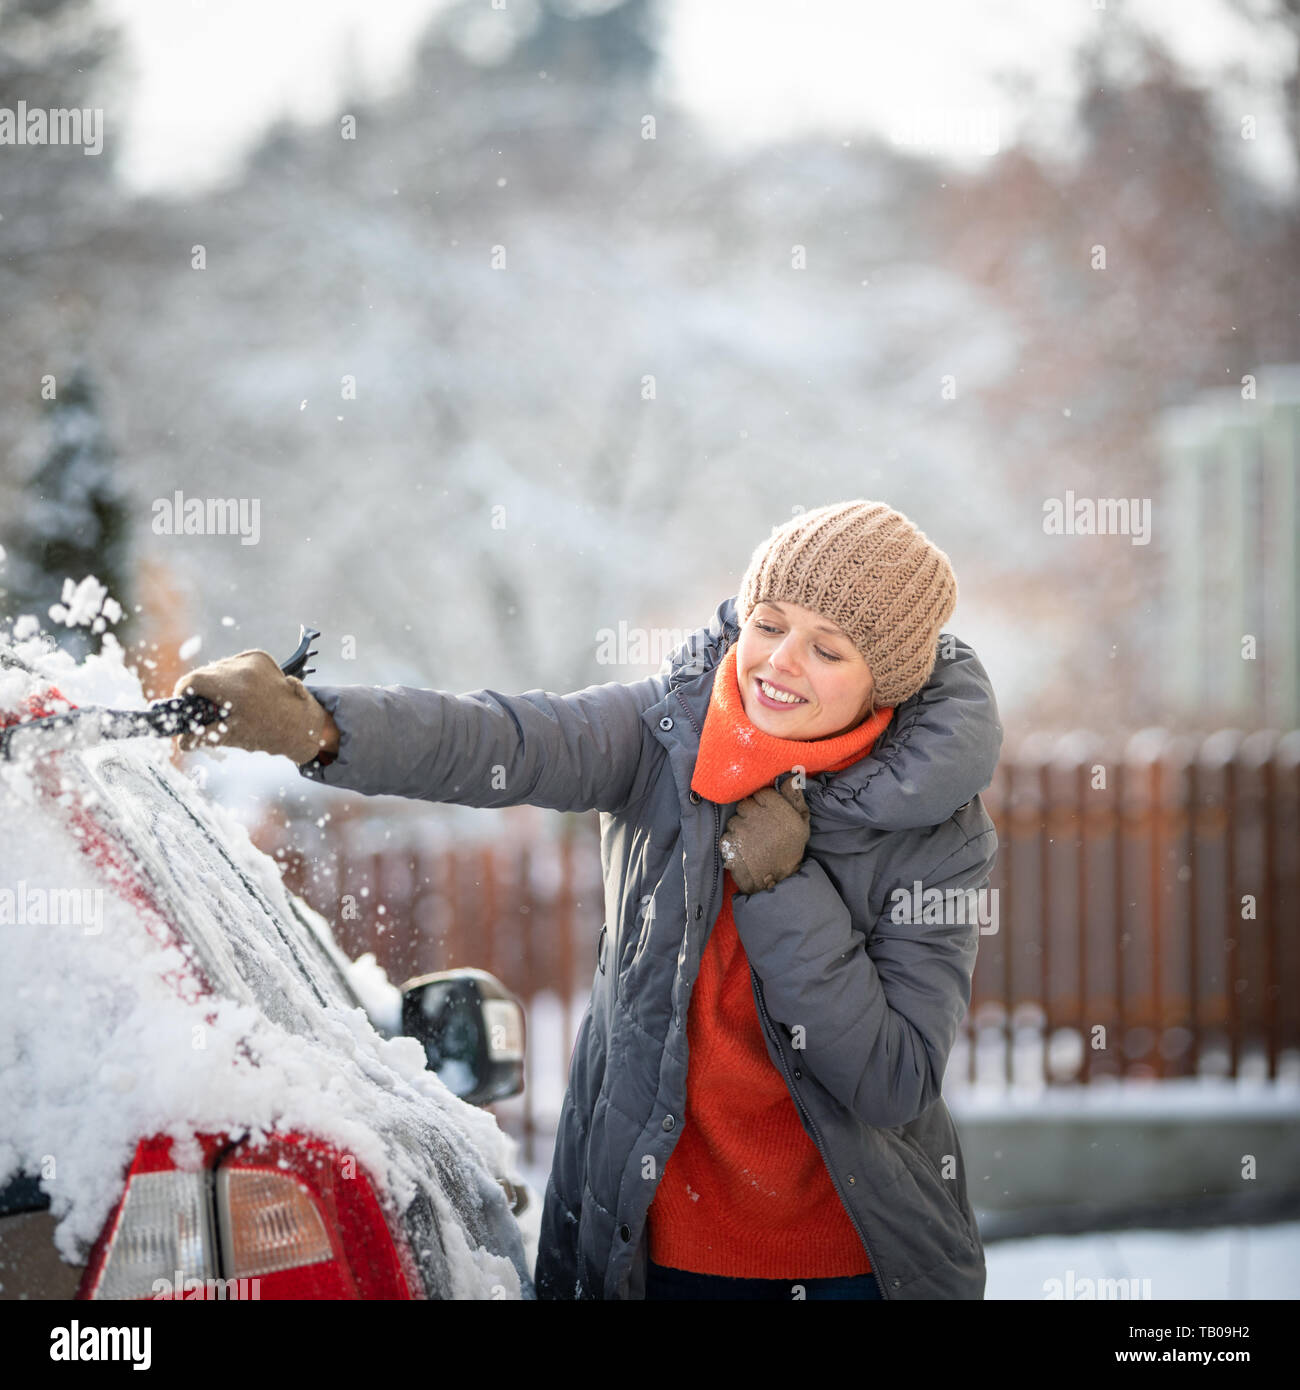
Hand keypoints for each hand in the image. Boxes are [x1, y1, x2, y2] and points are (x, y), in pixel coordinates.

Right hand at [172, 649, 336, 763]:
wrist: (301, 722)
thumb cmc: (266, 733)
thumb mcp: (231, 736)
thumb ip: (201, 737)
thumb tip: (181, 742)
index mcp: (235, 689)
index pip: (192, 681)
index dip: (182, 693)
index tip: (182, 704)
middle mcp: (244, 669)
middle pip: (204, 673)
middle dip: (200, 691)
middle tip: (203, 708)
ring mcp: (254, 660)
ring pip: (218, 667)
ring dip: (215, 682)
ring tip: (226, 702)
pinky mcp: (260, 656)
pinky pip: (234, 663)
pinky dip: (231, 675)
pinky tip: (240, 691)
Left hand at [718, 777, 809, 894]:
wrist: (776, 880)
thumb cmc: (790, 850)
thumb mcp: (801, 823)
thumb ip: (795, 798)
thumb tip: (790, 777)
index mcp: (775, 807)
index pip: (761, 792)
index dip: (763, 802)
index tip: (768, 813)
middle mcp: (756, 814)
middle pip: (745, 803)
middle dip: (750, 812)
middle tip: (759, 826)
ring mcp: (740, 828)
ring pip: (734, 818)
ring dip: (740, 827)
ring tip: (752, 840)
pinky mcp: (728, 842)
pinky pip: (727, 834)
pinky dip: (733, 841)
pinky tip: (744, 849)